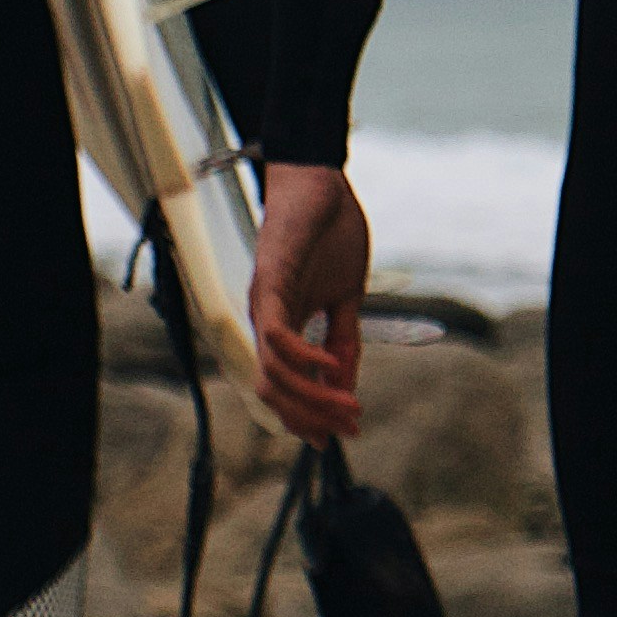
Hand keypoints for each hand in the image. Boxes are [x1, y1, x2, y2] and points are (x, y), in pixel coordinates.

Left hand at [251, 162, 369, 445]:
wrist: (322, 180)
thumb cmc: (330, 232)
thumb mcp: (346, 297)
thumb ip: (343, 339)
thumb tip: (345, 385)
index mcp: (281, 327)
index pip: (283, 388)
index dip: (307, 418)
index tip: (341, 436)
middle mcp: (265, 321)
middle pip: (273, 391)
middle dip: (312, 418)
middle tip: (351, 428)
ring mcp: (265, 303)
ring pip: (273, 372)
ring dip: (311, 398)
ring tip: (348, 405)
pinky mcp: (271, 281)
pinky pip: (276, 335)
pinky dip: (301, 360)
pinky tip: (330, 365)